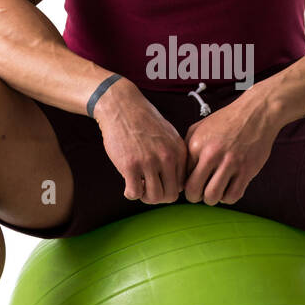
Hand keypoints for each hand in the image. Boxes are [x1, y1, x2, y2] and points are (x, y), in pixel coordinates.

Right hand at [93, 79, 187, 203]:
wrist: (122, 106)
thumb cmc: (144, 122)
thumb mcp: (169, 136)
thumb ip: (175, 157)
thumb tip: (178, 185)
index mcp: (179, 151)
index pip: (182, 185)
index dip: (170, 188)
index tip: (159, 182)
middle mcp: (167, 158)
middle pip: (170, 195)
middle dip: (159, 197)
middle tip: (148, 189)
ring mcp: (149, 162)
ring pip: (154, 198)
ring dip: (145, 197)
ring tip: (139, 187)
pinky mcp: (130, 165)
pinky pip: (134, 193)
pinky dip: (131, 194)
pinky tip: (128, 184)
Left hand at [183, 94, 279, 204]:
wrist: (256, 113)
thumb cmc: (227, 121)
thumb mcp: (199, 128)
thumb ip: (187, 150)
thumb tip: (181, 174)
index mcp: (196, 145)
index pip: (183, 176)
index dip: (186, 182)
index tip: (193, 181)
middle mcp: (211, 154)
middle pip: (194, 192)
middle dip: (195, 197)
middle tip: (200, 193)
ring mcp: (230, 163)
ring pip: (212, 197)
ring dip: (212, 198)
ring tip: (215, 190)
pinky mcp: (246, 170)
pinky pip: (233, 196)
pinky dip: (228, 197)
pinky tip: (228, 188)